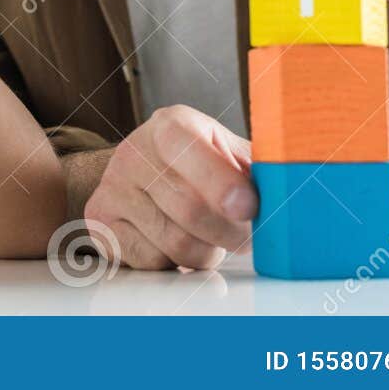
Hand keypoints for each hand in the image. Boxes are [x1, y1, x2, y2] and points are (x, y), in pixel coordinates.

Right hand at [83, 106, 255, 270]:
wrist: (141, 171)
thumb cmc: (197, 163)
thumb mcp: (227, 150)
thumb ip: (255, 166)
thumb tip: (289, 183)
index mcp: (170, 126)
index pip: (189, 150)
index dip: (220, 182)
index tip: (248, 207)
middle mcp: (133, 152)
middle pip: (189, 210)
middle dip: (230, 233)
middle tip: (246, 237)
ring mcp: (112, 188)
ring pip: (175, 243)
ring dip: (207, 252)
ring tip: (212, 238)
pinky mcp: (100, 222)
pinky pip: (152, 261)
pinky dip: (176, 263)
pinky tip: (179, 243)